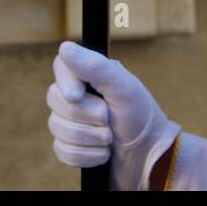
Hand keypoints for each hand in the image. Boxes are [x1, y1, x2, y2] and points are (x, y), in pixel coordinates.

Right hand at [47, 41, 179, 190]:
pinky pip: (62, 151)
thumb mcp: (123, 87)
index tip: (77, 95)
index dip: (65, 82)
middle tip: (109, 119)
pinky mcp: (71, 148)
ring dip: (89, 137)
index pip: (60, 67)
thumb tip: (64, 47)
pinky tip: (103, 154)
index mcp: (89, 76)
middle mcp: (76, 96)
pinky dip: (86, 155)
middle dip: (86, 115)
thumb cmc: (141, 117)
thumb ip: (94, 66)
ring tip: (111, 139)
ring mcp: (71, 123)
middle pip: (55, 100)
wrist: (151, 158)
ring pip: (57, 127)